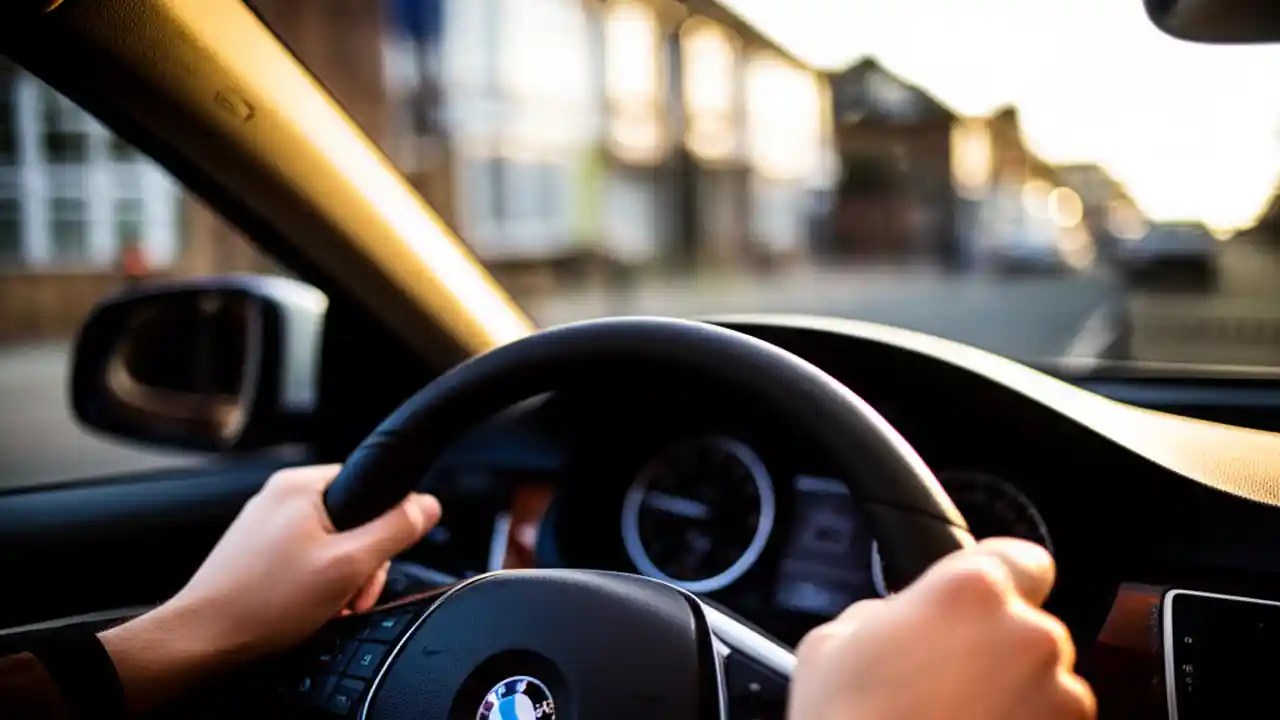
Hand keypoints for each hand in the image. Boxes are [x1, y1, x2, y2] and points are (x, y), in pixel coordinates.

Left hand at [99, 464, 441, 713]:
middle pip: (353, 519)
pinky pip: (306, 558)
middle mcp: (281, 496)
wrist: (202, 640)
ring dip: (341, 578)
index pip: (370, 485)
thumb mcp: (348, 566)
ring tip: (327, 605)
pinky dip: (316, 583)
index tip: (375, 561)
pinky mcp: (256, 551)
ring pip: (331, 543)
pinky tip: (308, 607)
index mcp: (301, 484)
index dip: (385, 526)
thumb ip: (395, 530)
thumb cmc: (263, 603)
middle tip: (350, 594)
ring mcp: (265, 524)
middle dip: (361, 564)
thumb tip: (428, 506)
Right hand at [789, 538, 1095, 719]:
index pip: (1023, 558)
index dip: (1003, 579)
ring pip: (1047, 685)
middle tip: (945, 680)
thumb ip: (883, 614)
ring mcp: (1058, 698)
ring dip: (1014, 697)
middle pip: (1029, 628)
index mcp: (971, 590)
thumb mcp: (832, 642)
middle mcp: (1028, 636)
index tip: (985, 599)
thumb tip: (898, 619)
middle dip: (996, 650)